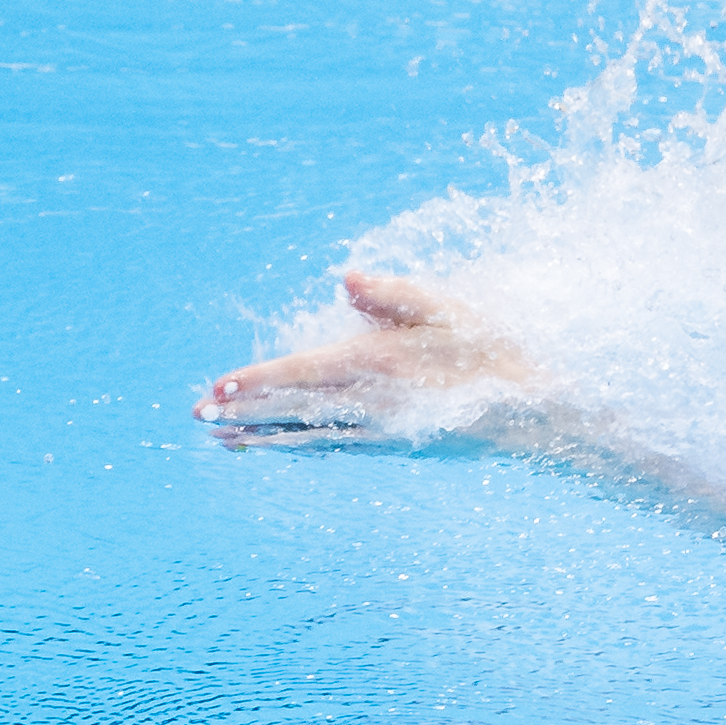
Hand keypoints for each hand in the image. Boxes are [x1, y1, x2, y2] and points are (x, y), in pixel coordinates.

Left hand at [193, 270, 534, 442]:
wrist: (528, 412)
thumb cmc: (487, 350)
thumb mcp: (446, 308)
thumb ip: (392, 293)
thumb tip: (342, 277)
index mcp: (376, 363)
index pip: (301, 372)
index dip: (256, 380)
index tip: (217, 386)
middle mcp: (369, 402)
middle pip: (292, 408)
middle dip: (243, 410)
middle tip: (197, 414)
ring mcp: (377, 430)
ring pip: (305, 432)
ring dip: (261, 434)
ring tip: (221, 439)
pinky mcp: (389, 444)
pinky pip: (331, 446)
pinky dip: (297, 446)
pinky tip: (277, 447)